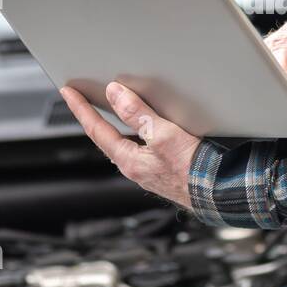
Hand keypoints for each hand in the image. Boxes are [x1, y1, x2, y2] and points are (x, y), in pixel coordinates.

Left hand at [59, 82, 200, 209]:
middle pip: (106, 137)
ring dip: (114, 124)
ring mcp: (149, 169)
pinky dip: (134, 131)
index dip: (80, 109)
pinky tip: (144, 127)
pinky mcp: (164, 168)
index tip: (68, 92)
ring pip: (124, 142)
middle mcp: (136, 167)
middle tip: (80, 100)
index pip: (97, 130)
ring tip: (107, 109)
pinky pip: (141, 146)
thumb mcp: (163, 135)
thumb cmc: (194, 171)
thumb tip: (115, 94)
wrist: (219, 193)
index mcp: (130, 160)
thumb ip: (138, 114)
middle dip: (92, 117)